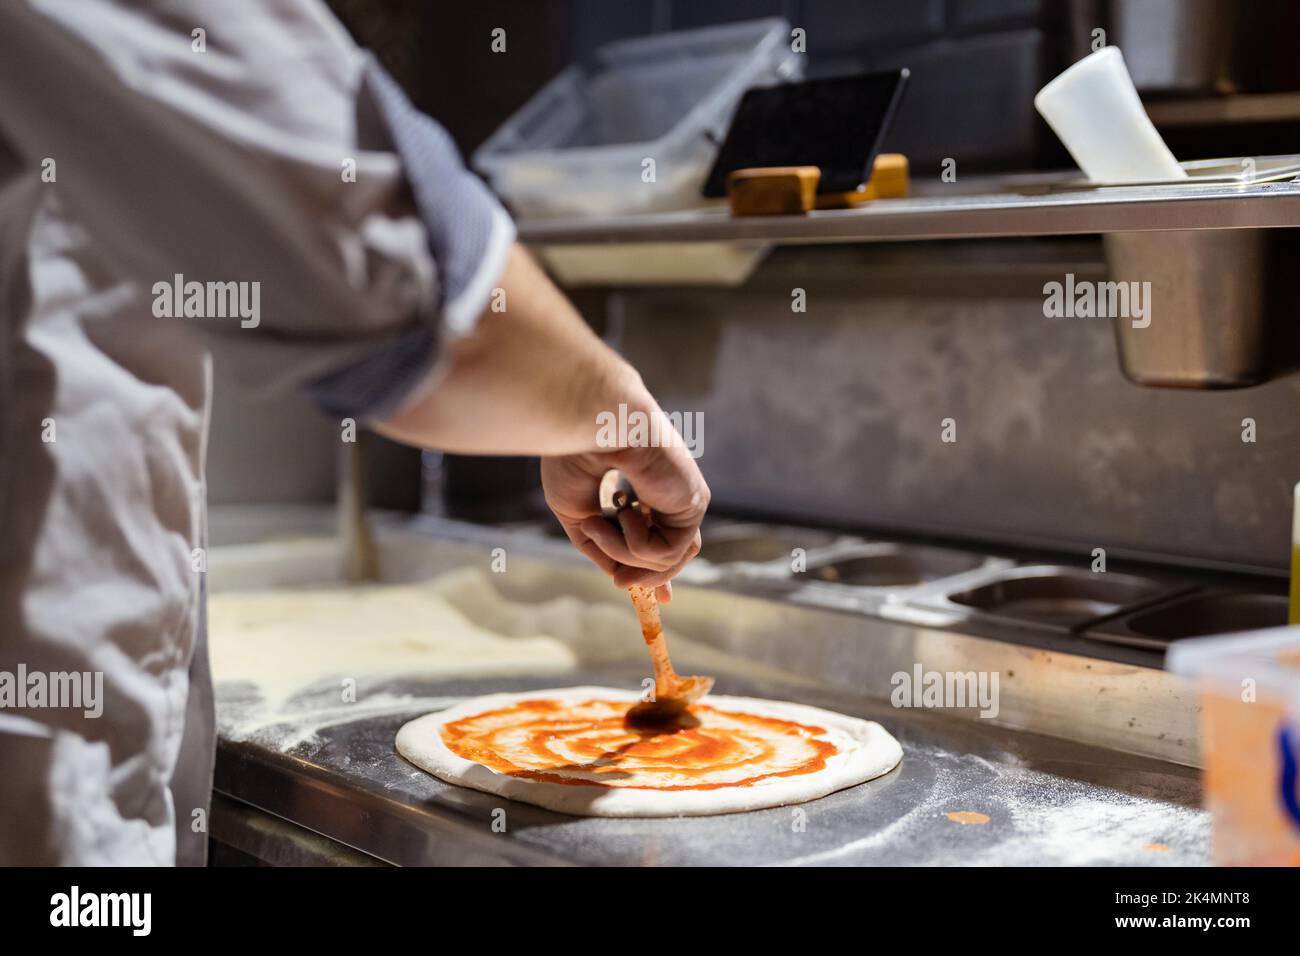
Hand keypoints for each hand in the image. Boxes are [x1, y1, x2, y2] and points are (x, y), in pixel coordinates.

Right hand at [542, 443, 708, 602]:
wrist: (589, 423)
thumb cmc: (574, 454)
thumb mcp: (577, 511)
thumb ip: (600, 545)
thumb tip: (620, 578)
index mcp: (647, 488)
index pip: (662, 535)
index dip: (659, 569)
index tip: (657, 597)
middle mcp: (670, 493)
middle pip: (672, 554)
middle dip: (645, 577)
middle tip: (620, 583)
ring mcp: (684, 498)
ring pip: (664, 559)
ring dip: (622, 552)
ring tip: (597, 524)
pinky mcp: (694, 504)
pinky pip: (667, 552)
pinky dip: (636, 544)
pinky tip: (624, 512)